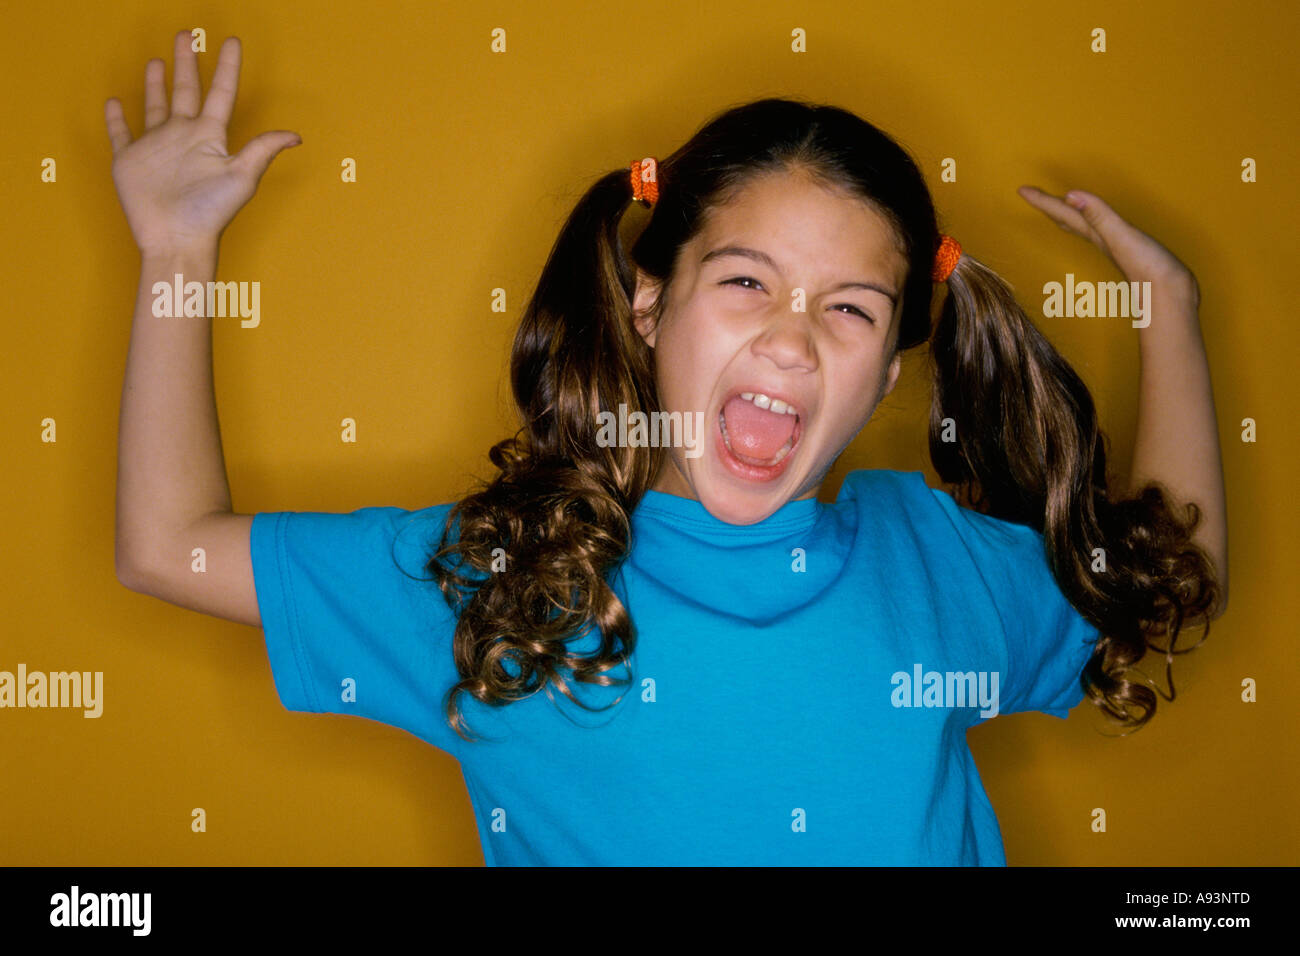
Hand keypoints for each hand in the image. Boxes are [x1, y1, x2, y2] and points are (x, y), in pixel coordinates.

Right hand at [104, 30, 300, 256]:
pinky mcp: (130, 161)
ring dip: (156, 84)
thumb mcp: (242, 176)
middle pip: (187, 91)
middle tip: (187, 35)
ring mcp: (156, 148)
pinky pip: (121, 134)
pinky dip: (116, 119)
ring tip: (157, 60)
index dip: (227, 67)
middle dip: (187, 63)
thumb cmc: (211, 213)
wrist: (177, 239)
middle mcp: (184, 137)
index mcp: (210, 137)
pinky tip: (115, 103)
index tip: (232, 42)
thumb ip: (263, 150)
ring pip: (155, 106)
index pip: (221, 92)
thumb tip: (296, 136)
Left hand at [1017, 186, 1199, 306]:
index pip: (1063, 213)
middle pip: (1067, 219)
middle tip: (1033, 193)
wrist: (1170, 296)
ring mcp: (1113, 247)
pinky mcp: (1128, 251)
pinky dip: (1092, 223)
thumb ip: (1098, 215)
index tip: (1021, 189)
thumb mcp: (1120, 236)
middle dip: (1050, 205)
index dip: (1042, 201)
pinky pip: (1101, 232)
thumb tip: (1070, 195)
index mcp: (1096, 234)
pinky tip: (1097, 225)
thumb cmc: (1148, 266)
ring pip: (1083, 226)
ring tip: (1059, 205)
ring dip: (1068, 214)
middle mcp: (1100, 240)